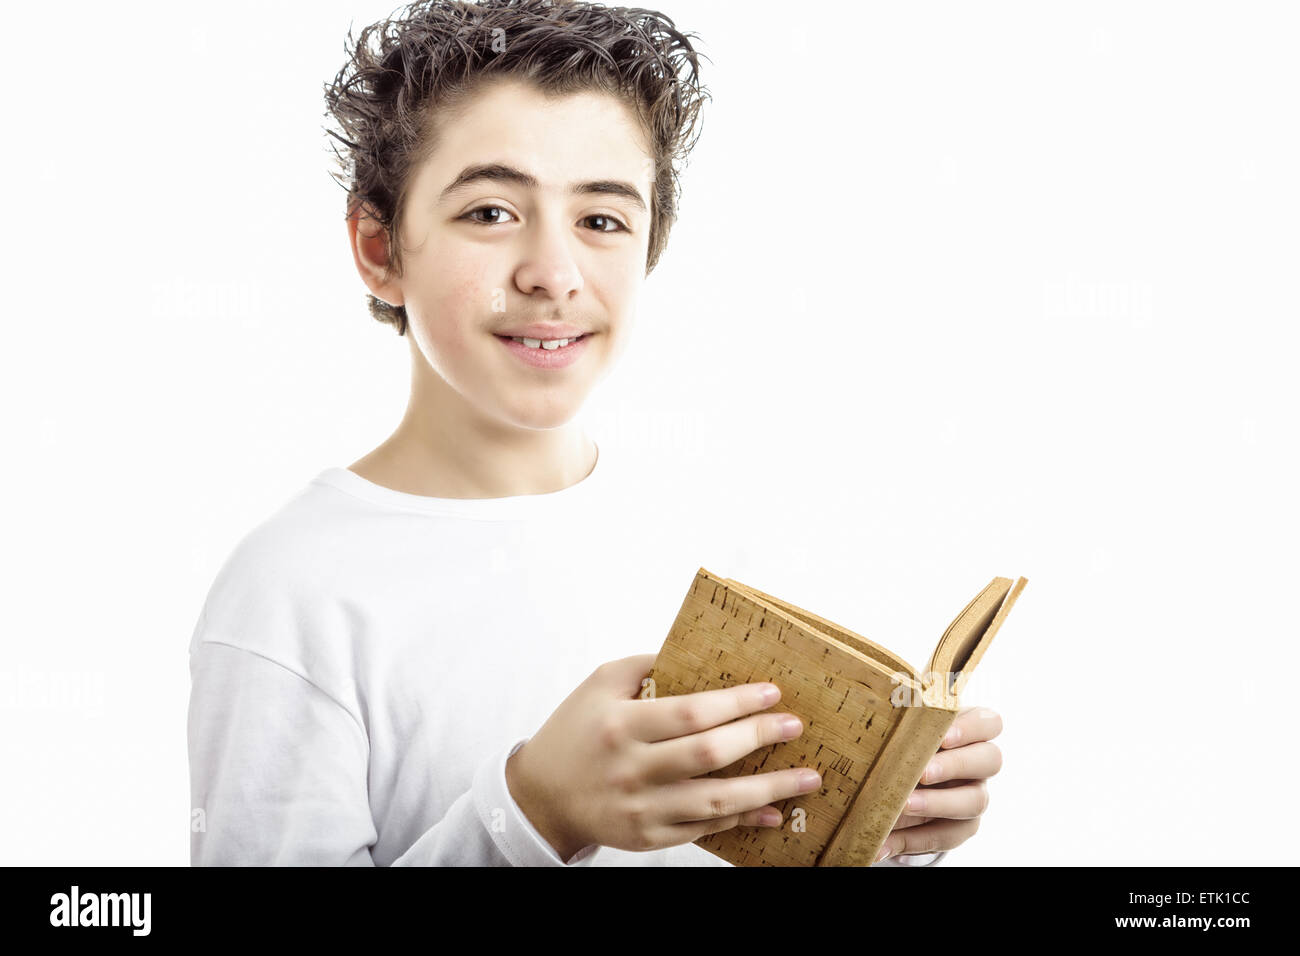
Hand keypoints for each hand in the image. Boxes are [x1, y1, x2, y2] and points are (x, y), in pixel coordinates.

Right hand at [505, 654, 820, 861]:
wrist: (541, 796)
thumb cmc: (576, 730)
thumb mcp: (600, 683)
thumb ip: (648, 665)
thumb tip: (702, 653)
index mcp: (620, 724)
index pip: (691, 712)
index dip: (737, 703)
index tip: (772, 693)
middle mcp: (631, 768)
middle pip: (709, 755)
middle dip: (759, 737)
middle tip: (795, 726)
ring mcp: (641, 808)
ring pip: (715, 800)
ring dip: (768, 789)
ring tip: (806, 777)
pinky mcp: (647, 837)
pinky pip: (704, 830)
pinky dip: (742, 820)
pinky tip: (772, 811)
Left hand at [876, 706, 1002, 861]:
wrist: (896, 784)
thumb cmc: (900, 743)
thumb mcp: (899, 731)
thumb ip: (896, 722)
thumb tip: (873, 709)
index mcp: (968, 730)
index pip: (989, 722)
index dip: (972, 728)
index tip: (944, 736)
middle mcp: (978, 762)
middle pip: (990, 760)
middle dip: (955, 765)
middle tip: (922, 773)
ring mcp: (974, 794)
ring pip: (975, 801)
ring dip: (938, 804)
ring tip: (903, 805)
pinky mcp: (961, 826)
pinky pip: (948, 834)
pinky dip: (915, 839)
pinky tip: (886, 842)